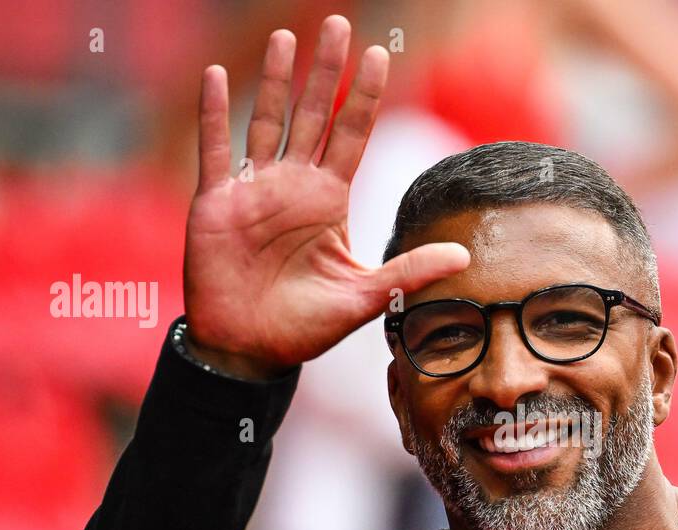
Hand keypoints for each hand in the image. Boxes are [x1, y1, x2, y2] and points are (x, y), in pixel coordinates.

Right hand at [182, 15, 469, 379]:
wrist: (249, 349)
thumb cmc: (304, 325)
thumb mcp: (363, 295)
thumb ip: (409, 270)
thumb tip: (464, 255)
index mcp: (328, 200)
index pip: (351, 135)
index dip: (364, 96)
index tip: (380, 54)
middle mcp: (293, 186)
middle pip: (312, 115)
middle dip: (325, 71)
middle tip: (338, 24)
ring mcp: (253, 190)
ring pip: (265, 121)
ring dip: (273, 80)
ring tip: (285, 38)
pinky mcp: (216, 203)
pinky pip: (214, 150)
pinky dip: (213, 113)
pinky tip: (216, 76)